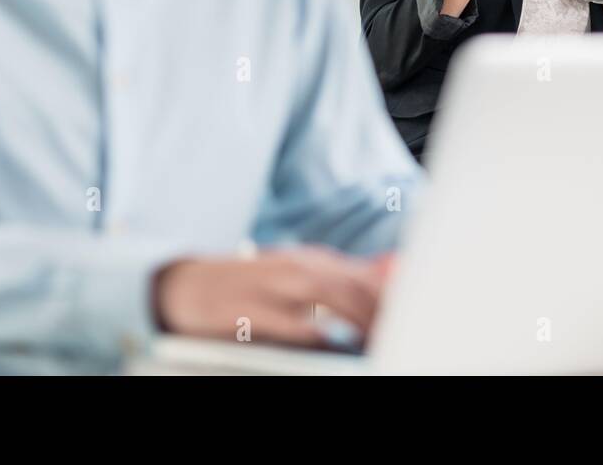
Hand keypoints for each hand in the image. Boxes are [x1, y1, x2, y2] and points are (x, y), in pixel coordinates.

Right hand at [152, 246, 385, 346]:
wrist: (183, 286)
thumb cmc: (250, 288)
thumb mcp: (298, 280)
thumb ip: (346, 282)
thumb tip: (395, 273)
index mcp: (313, 263)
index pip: (368, 277)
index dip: (396, 298)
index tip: (419, 318)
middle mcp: (296, 268)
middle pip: (353, 285)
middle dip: (383, 309)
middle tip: (404, 331)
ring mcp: (271, 286)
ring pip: (325, 293)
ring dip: (357, 315)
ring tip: (381, 336)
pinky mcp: (246, 310)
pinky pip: (283, 319)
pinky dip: (310, 328)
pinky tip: (330, 339)